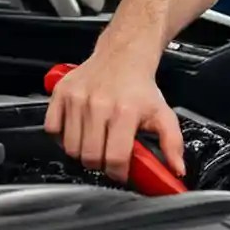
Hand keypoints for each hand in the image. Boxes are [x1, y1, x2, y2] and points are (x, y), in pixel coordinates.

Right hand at [43, 44, 185, 181]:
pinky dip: (62, 137)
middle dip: (101, 164)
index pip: (116, 158)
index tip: (122, 172)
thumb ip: (172, 144)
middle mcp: (99, 104)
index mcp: (126, 111)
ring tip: (95, 143)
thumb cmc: (140, 87)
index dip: (119, 173)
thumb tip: (177, 170)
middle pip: (91, 157)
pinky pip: (52, 129)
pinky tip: (77, 132)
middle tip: (108, 156)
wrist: (123, 56)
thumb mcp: (163, 114)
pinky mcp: (61, 93)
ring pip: (71, 148)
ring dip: (82, 153)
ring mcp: (77, 99)